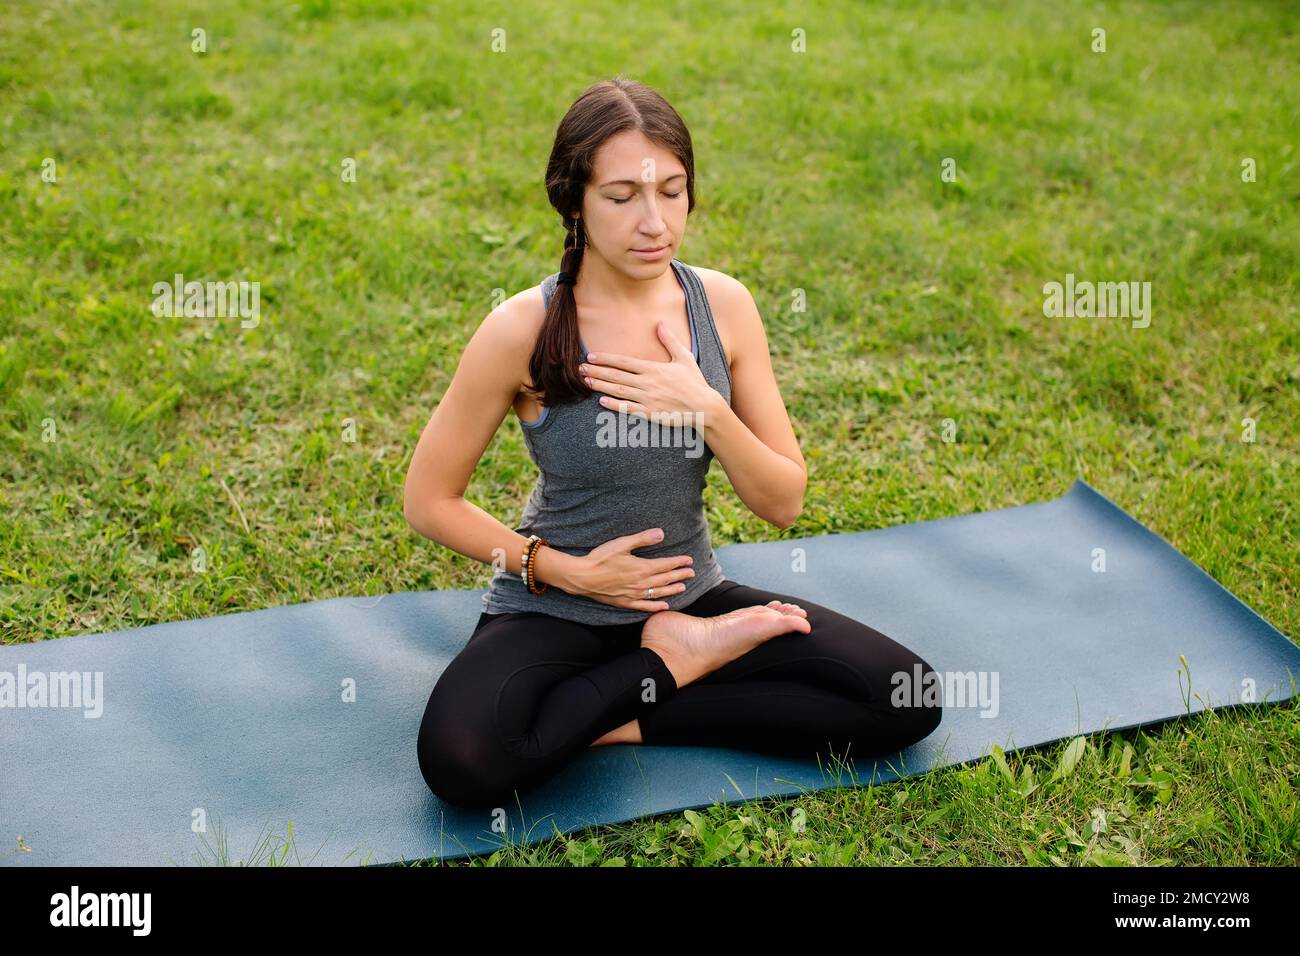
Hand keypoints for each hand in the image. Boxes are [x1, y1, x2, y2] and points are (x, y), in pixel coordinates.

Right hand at [566, 528, 695, 611]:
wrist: (582, 577)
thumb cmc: (601, 558)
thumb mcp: (622, 544)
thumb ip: (643, 539)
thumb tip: (661, 533)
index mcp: (642, 568)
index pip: (666, 565)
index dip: (679, 562)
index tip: (689, 560)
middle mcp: (641, 583)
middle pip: (665, 579)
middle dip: (680, 575)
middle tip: (692, 573)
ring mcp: (634, 594)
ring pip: (658, 593)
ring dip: (672, 589)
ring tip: (683, 587)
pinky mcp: (625, 602)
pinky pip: (645, 606)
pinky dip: (656, 606)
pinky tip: (665, 606)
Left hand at [579, 322, 719, 425]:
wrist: (704, 407)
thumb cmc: (694, 382)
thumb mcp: (684, 358)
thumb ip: (670, 341)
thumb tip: (660, 323)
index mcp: (653, 368)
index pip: (624, 362)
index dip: (606, 359)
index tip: (591, 356)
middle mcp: (647, 383)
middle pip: (616, 376)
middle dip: (596, 372)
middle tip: (579, 369)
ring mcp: (648, 399)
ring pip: (618, 391)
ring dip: (600, 386)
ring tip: (585, 382)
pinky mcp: (650, 413)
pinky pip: (628, 409)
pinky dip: (614, 405)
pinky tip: (601, 401)